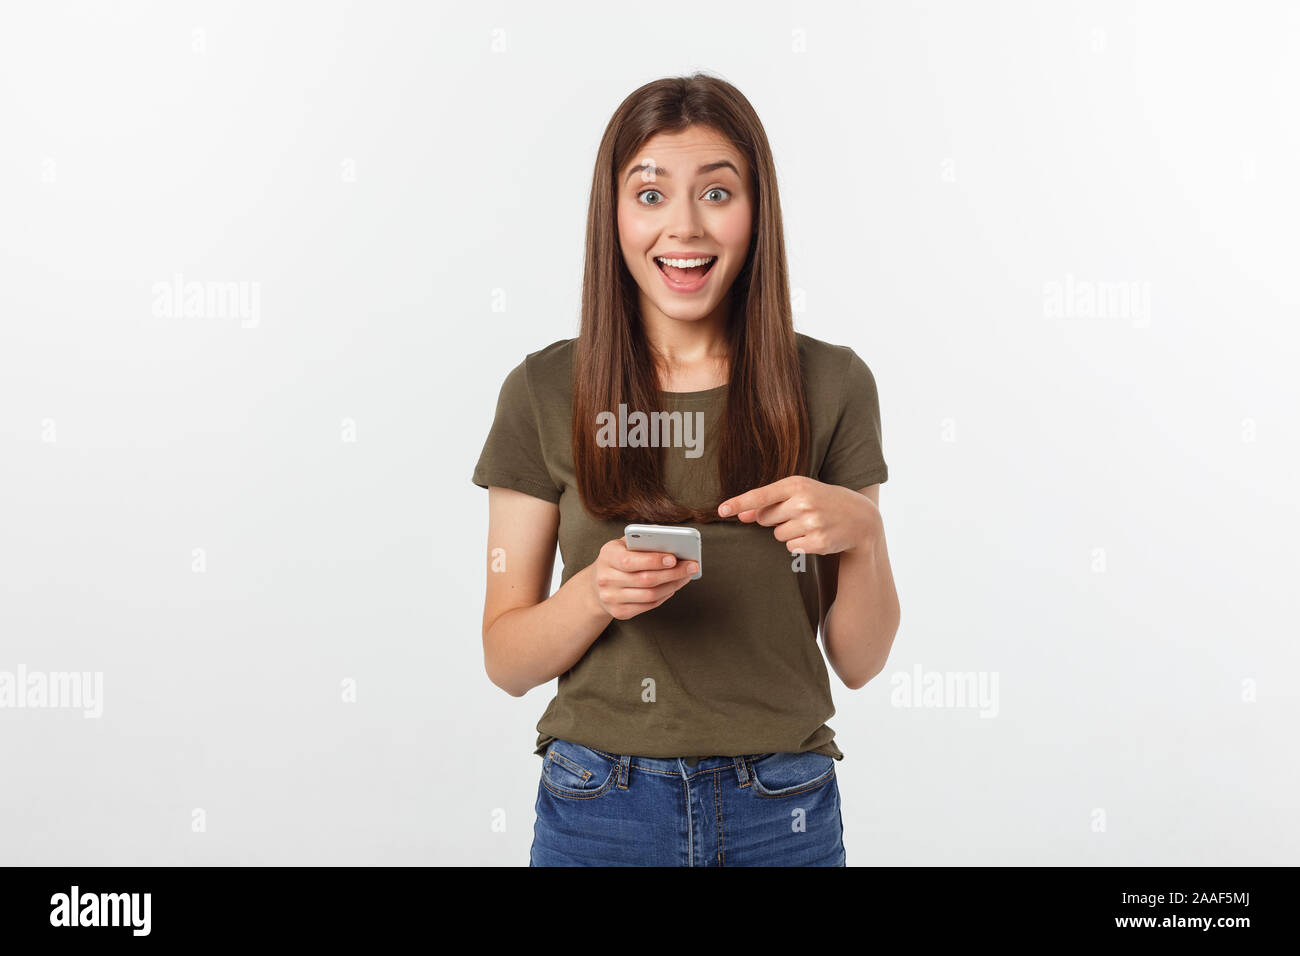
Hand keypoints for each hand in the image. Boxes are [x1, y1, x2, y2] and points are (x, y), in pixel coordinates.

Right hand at [590, 536, 697, 619]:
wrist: (597, 584)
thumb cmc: (618, 558)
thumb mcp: (624, 544)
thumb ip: (643, 537)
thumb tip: (669, 536)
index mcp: (607, 556)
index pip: (630, 560)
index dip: (654, 560)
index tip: (674, 558)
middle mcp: (606, 578)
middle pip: (645, 579)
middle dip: (673, 573)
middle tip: (691, 566)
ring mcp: (611, 598)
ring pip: (650, 595)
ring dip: (673, 585)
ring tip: (686, 576)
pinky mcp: (619, 612)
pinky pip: (649, 605)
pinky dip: (665, 596)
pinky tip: (673, 586)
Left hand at [718, 476, 878, 554]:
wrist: (860, 517)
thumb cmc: (823, 500)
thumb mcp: (799, 492)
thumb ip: (769, 502)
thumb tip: (741, 515)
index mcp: (796, 484)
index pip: (760, 495)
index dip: (739, 503)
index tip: (721, 509)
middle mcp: (803, 502)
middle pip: (764, 518)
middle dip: (774, 518)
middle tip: (796, 513)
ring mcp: (811, 523)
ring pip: (777, 535)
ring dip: (787, 532)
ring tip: (808, 523)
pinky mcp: (817, 542)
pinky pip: (791, 547)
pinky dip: (799, 543)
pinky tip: (815, 534)